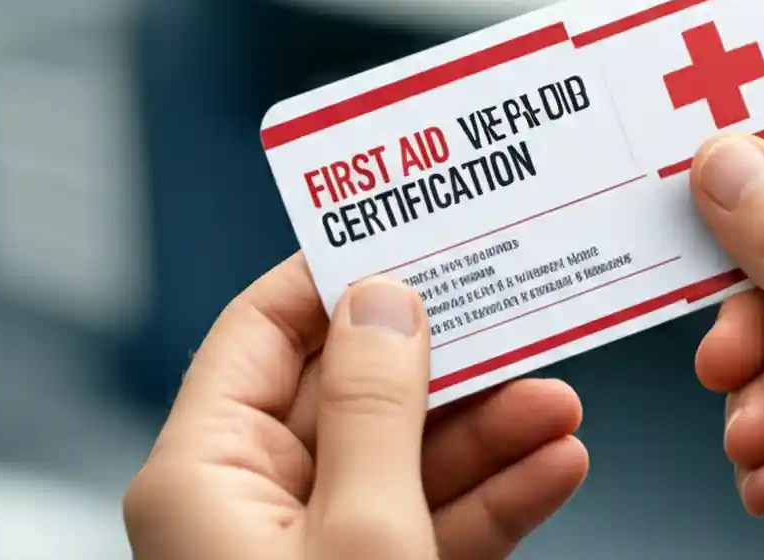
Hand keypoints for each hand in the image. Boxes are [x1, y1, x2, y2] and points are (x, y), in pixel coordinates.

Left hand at [124, 255, 588, 558]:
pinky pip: (434, 525)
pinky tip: (554, 464)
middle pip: (352, 393)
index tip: (409, 235)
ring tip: (559, 395)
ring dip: (489, 429)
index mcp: (203, 475)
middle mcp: (250, 507)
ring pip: (407, 459)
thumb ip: (372, 408)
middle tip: (512, 307)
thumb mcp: (360, 533)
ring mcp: (316, 554)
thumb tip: (381, 300)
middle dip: (445, 360)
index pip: (263, 333)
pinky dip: (496, 496)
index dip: (334, 276)